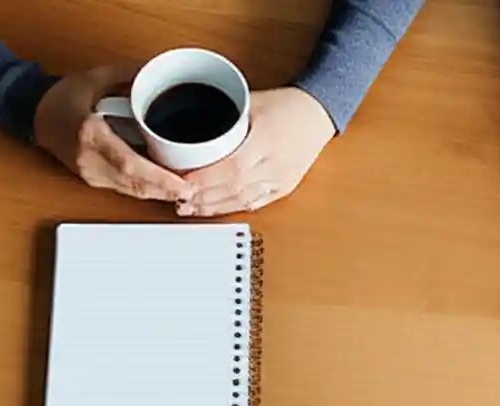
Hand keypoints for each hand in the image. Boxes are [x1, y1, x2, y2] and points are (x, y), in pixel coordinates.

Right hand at [34, 65, 193, 202]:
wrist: (34, 113)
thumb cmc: (62, 96)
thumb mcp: (95, 77)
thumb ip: (129, 74)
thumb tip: (158, 70)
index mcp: (91, 135)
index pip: (130, 165)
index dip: (159, 179)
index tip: (183, 184)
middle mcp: (90, 160)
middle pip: (134, 185)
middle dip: (167, 191)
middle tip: (195, 191)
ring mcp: (90, 174)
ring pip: (131, 192)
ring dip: (159, 194)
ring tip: (186, 191)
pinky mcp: (92, 180)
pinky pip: (124, 189)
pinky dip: (146, 189)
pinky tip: (164, 187)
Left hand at [179, 87, 334, 215]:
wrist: (320, 112)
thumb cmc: (287, 104)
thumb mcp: (252, 102)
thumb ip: (224, 117)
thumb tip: (190, 129)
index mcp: (266, 141)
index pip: (231, 168)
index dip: (204, 180)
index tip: (182, 183)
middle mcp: (275, 164)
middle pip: (234, 189)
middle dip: (204, 198)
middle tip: (180, 201)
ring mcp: (281, 179)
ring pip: (244, 200)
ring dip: (215, 207)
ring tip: (192, 209)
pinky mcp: (285, 187)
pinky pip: (257, 203)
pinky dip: (234, 208)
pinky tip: (217, 210)